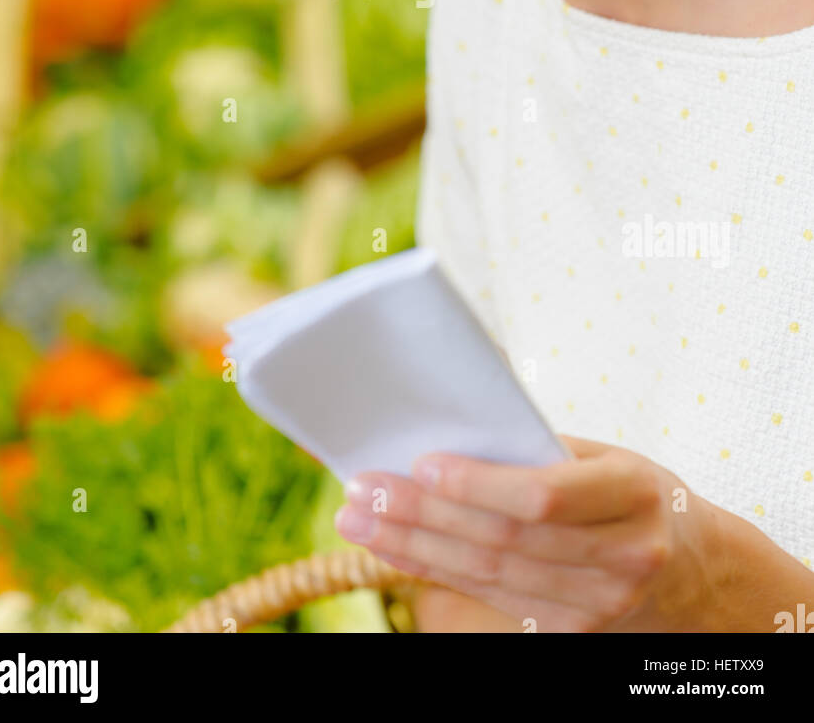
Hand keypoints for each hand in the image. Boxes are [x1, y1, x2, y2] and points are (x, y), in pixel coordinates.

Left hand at [334, 435, 723, 632]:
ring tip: (359, 519)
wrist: (690, 569)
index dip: (478, 483)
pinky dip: (436, 570)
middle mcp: (623, 555)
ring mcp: (598, 604)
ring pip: (488, 575)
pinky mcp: (571, 632)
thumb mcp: (606, 455)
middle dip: (424, 514)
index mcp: (633, 491)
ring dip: (413, 545)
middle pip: (504, 539)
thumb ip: (538, 445)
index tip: (420, 462)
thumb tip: (452, 417)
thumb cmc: (631, 492)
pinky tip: (396, 548)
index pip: (544, 496)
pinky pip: (490, 597)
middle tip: (363, 489)